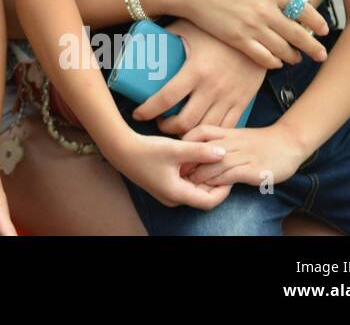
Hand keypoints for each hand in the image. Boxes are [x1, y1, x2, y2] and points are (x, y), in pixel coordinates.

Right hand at [105, 132, 232, 209]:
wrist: (119, 148)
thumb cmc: (146, 149)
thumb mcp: (175, 148)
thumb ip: (200, 151)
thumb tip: (223, 153)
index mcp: (177, 194)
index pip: (210, 201)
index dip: (224, 189)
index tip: (231, 173)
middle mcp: (173, 198)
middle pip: (203, 197)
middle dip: (215, 182)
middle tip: (224, 165)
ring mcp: (167, 192)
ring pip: (194, 190)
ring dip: (204, 177)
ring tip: (211, 160)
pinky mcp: (163, 185)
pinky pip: (185, 184)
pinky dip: (193, 175)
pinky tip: (195, 159)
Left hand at [136, 20, 265, 136]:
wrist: (258, 33)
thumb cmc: (217, 30)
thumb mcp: (188, 28)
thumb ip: (165, 35)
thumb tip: (141, 41)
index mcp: (195, 70)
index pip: (165, 98)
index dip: (148, 110)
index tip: (138, 114)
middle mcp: (212, 88)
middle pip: (184, 121)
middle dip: (166, 127)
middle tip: (159, 122)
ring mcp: (229, 97)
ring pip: (204, 129)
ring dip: (187, 134)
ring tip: (177, 128)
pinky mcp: (243, 102)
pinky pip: (225, 127)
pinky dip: (210, 134)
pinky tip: (200, 132)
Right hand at [159, 0, 328, 67]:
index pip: (304, 10)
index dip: (317, 22)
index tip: (324, 30)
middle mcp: (266, 11)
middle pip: (298, 34)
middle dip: (313, 47)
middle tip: (321, 55)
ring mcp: (252, 28)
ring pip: (282, 48)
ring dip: (294, 56)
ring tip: (298, 59)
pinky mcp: (236, 40)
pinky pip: (262, 57)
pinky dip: (272, 62)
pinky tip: (276, 63)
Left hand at [182, 123, 308, 189]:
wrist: (289, 142)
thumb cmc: (260, 141)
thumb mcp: (237, 135)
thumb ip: (218, 139)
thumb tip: (196, 148)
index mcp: (228, 131)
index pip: (200, 131)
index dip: (185, 140)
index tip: (176, 152)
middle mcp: (234, 141)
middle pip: (204, 148)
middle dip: (188, 161)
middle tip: (177, 171)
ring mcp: (244, 155)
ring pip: (216, 163)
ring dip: (201, 173)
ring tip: (190, 181)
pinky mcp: (254, 169)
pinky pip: (232, 174)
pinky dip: (220, 181)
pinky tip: (213, 185)